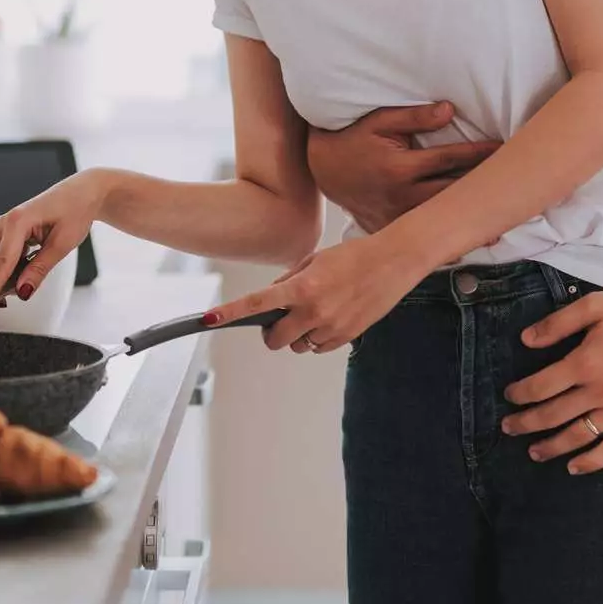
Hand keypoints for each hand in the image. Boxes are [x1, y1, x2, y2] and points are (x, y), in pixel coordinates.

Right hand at [0, 171, 112, 305]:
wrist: (82, 194)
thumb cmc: (75, 211)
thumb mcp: (62, 244)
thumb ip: (40, 269)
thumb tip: (22, 291)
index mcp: (16, 222)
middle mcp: (4, 224)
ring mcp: (4, 230)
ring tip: (14, 292)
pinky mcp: (9, 235)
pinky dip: (0, 272)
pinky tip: (19, 279)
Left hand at [201, 234, 427, 356]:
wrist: (393, 262)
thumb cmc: (353, 255)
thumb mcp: (315, 260)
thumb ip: (289, 280)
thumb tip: (272, 299)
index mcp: (302, 287)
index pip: (257, 303)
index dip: (231, 313)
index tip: (209, 319)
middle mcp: (314, 310)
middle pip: (275, 339)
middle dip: (271, 332)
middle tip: (279, 318)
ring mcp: (331, 326)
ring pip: (297, 345)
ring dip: (297, 334)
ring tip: (314, 311)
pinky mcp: (346, 336)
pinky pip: (318, 348)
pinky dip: (317, 338)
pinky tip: (329, 318)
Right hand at [306, 103, 498, 234]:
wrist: (322, 169)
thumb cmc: (354, 139)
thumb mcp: (379, 121)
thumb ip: (414, 117)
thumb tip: (450, 111)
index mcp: (399, 168)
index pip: (449, 159)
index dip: (479, 154)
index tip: (506, 149)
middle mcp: (400, 196)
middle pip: (453, 193)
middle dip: (484, 189)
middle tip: (519, 185)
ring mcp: (395, 217)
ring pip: (441, 221)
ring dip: (471, 221)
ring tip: (504, 221)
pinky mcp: (390, 229)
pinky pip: (422, 238)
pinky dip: (447, 240)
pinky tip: (470, 242)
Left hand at [501, 287, 602, 474]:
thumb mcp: (595, 306)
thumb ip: (558, 323)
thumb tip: (525, 340)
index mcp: (585, 363)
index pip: (540, 387)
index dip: (519, 394)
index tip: (509, 396)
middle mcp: (601, 392)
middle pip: (552, 415)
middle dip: (525, 423)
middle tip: (508, 428)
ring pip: (578, 436)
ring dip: (551, 446)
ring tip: (533, 452)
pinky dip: (591, 462)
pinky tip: (573, 467)